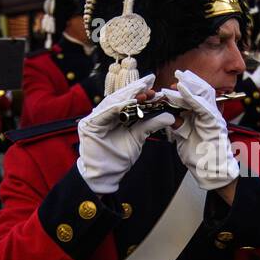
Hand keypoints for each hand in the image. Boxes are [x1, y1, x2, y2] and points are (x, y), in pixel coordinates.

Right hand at [76, 74, 174, 194]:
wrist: (106, 176)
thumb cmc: (119, 158)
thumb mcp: (138, 138)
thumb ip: (151, 125)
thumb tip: (170, 116)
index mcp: (114, 116)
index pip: (128, 101)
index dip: (140, 93)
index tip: (154, 87)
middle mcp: (103, 115)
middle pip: (120, 99)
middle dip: (135, 90)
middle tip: (149, 83)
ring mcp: (95, 119)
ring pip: (112, 103)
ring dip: (127, 96)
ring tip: (142, 91)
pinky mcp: (89, 125)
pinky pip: (104, 113)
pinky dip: (116, 107)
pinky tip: (129, 102)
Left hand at [166, 70, 239, 189]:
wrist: (212, 172)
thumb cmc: (200, 158)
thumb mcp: (184, 139)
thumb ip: (179, 126)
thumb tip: (171, 117)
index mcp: (204, 117)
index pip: (197, 97)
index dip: (186, 89)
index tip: (172, 84)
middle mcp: (211, 114)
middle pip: (202, 91)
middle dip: (190, 82)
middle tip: (177, 74)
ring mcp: (214, 117)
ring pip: (204, 94)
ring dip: (191, 84)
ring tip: (179, 77)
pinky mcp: (214, 122)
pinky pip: (202, 105)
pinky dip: (191, 96)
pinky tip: (181, 89)